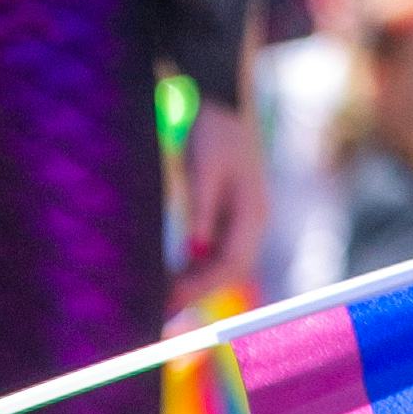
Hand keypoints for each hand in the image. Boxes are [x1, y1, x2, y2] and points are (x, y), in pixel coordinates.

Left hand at [179, 97, 264, 297]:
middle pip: (228, 271)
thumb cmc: (213, 130)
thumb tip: (195, 249)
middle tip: (160, 311)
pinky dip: (192, 267)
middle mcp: (252, 221)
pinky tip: (169, 275)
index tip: (172, 300)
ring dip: (193, 284)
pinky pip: (212, 251)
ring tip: (159, 300)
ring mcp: (242, 220)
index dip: (202, 287)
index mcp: (253, 212)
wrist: (221, 102)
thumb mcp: (205, 168)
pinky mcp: (227, 215)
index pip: (233, 264)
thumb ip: (201, 209)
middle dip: (196, 292)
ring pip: (220, 265)